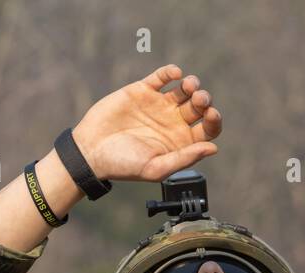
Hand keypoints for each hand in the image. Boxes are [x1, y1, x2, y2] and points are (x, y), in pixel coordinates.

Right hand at [72, 63, 221, 182]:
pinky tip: (174, 74)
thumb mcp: (155, 168)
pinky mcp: (143, 91)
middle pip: (199, 107)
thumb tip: (213, 148)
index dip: (213, 121)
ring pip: (185, 89)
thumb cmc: (122, 165)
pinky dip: (171, 72)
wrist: (91, 150)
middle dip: (204, 100)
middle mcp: (172, 122)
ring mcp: (158, 105)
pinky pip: (163, 77)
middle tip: (198, 100)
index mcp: (179, 142)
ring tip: (188, 86)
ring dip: (192, 84)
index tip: (211, 114)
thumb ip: (184, 158)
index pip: (207, 129)